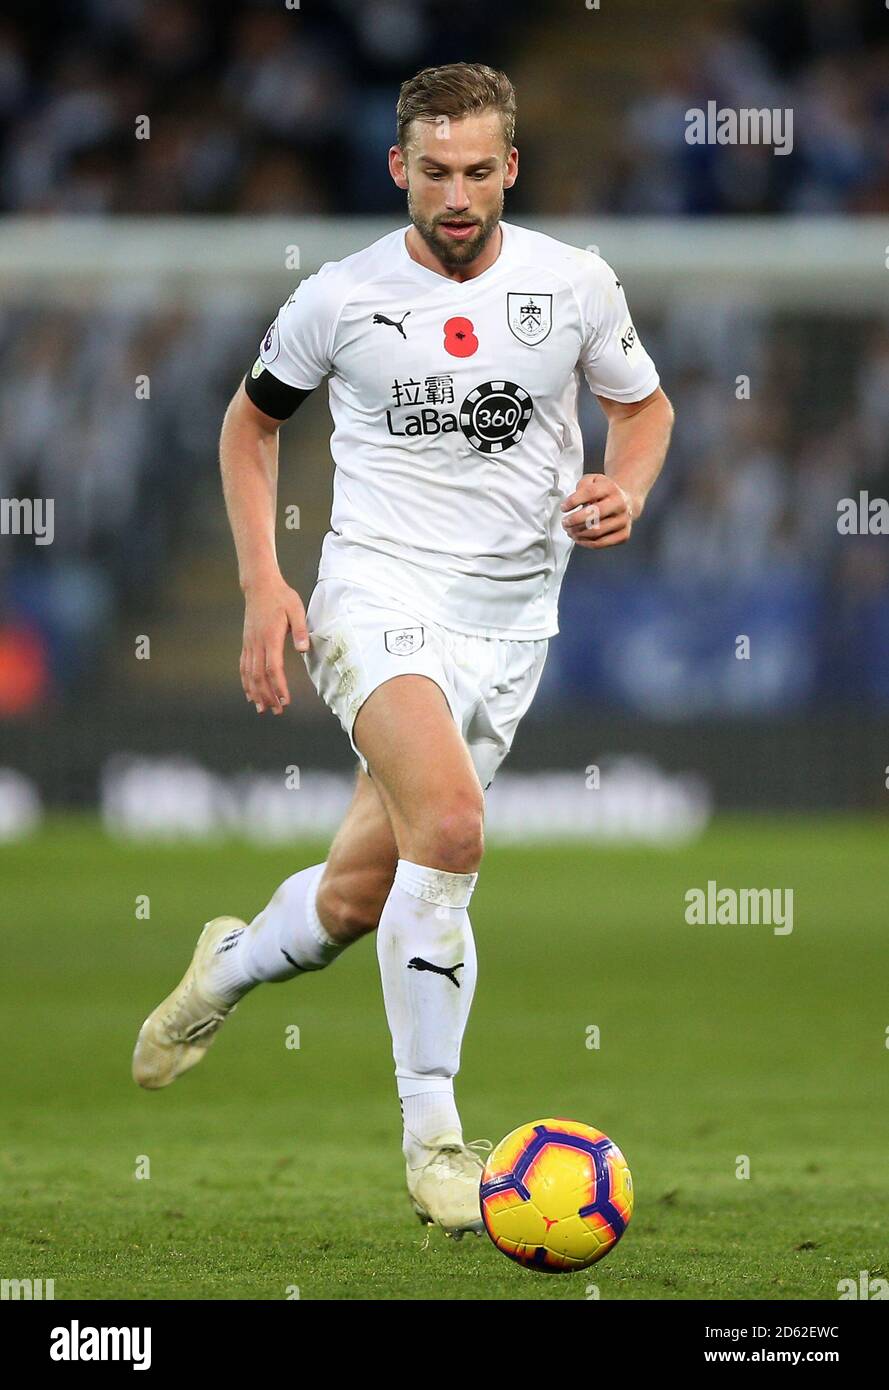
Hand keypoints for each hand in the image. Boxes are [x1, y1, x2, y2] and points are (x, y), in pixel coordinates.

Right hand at [240, 576, 308, 714]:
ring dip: (256, 693)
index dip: (279, 686)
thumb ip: (301, 630)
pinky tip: (250, 695)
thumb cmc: (281, 597)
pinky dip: (246, 683)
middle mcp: (257, 643)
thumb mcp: (296, 609)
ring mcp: (249, 644)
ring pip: (249, 674)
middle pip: (259, 676)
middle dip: (268, 696)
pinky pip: (244, 667)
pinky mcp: (247, 643)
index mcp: (270, 637)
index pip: (273, 668)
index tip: (286, 700)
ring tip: (263, 710)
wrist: (260, 586)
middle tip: (278, 711)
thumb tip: (304, 650)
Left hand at [560, 473, 635, 548]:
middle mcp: (620, 504)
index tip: (563, 507)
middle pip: (595, 513)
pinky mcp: (623, 535)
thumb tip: (571, 502)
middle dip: (575, 520)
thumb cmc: (604, 493)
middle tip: (565, 522)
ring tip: (570, 531)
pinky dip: (585, 542)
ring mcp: (623, 520)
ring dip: (578, 533)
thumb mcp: (593, 480)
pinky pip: (601, 543)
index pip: (590, 492)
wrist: (625, 502)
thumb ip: (582, 486)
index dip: (573, 501)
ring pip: (597, 531)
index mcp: (610, 488)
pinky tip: (578, 538)